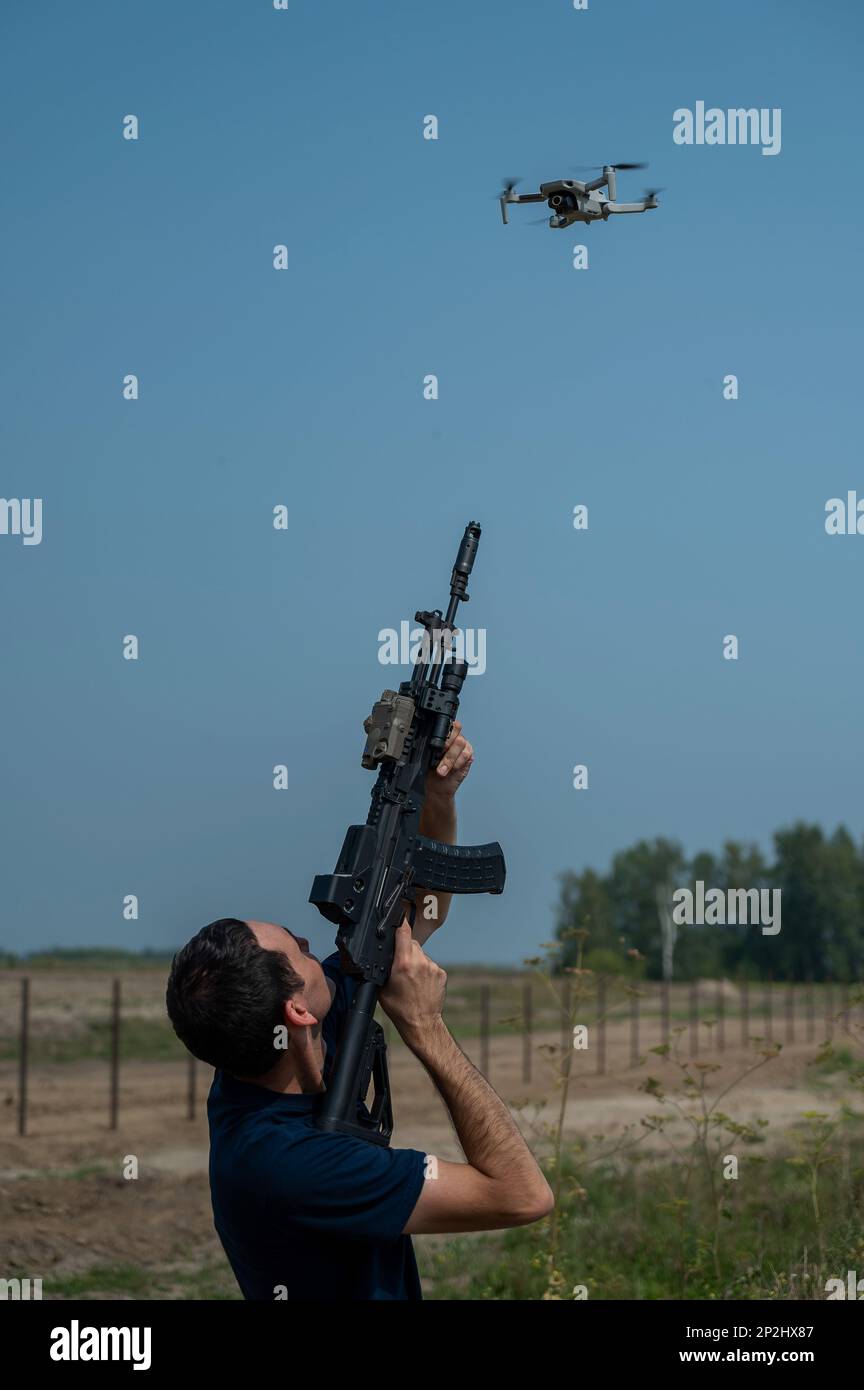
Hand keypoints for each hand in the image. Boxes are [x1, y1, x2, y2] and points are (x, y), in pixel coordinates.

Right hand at [380, 921, 447, 1042]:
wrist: (421, 1023)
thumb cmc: (399, 1008)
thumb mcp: (382, 986)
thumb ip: (382, 966)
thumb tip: (380, 952)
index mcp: (403, 963)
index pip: (403, 931)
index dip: (400, 921)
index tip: (399, 912)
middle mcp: (419, 962)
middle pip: (411, 943)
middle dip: (404, 949)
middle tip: (400, 966)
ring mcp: (432, 967)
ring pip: (420, 953)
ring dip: (415, 960)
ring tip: (410, 978)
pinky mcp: (441, 972)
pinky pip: (430, 963)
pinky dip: (424, 968)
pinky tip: (420, 982)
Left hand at [430, 719, 473, 797]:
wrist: (436, 786)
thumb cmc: (429, 770)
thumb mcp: (425, 756)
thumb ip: (429, 746)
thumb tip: (424, 739)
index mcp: (442, 734)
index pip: (446, 723)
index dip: (442, 732)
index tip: (435, 745)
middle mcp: (454, 737)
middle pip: (455, 730)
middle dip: (445, 745)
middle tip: (437, 757)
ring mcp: (462, 746)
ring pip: (460, 743)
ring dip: (450, 758)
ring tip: (442, 770)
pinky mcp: (468, 755)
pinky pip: (466, 755)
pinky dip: (457, 763)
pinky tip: (451, 769)